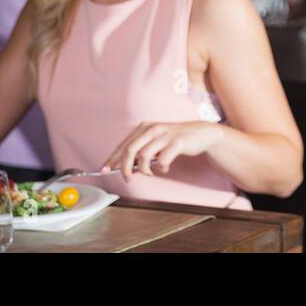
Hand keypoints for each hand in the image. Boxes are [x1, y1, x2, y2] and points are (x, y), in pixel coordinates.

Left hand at [102, 121, 225, 181]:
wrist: (201, 133)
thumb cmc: (176, 140)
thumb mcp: (156, 141)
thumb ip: (142, 150)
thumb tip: (127, 167)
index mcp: (145, 127)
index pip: (123, 145)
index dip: (112, 158)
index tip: (104, 169)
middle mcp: (153, 129)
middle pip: (130, 150)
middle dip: (125, 167)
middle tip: (127, 178)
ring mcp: (165, 135)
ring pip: (144, 156)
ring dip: (145, 169)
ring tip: (150, 173)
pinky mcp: (177, 142)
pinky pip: (163, 160)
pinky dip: (161, 167)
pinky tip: (165, 167)